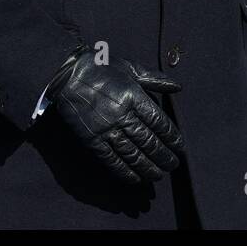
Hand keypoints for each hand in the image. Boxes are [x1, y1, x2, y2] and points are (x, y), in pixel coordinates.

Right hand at [46, 50, 184, 183]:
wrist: (66, 75)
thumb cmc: (100, 68)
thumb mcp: (129, 67)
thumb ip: (154, 79)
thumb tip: (178, 86)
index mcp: (133, 96)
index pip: (158, 122)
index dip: (172, 137)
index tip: (180, 147)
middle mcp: (121, 114)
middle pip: (148, 141)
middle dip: (163, 156)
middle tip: (173, 165)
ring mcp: (106, 128)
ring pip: (132, 154)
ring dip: (148, 167)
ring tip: (159, 175)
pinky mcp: (92, 139)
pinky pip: (111, 159)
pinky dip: (124, 171)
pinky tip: (135, 178)